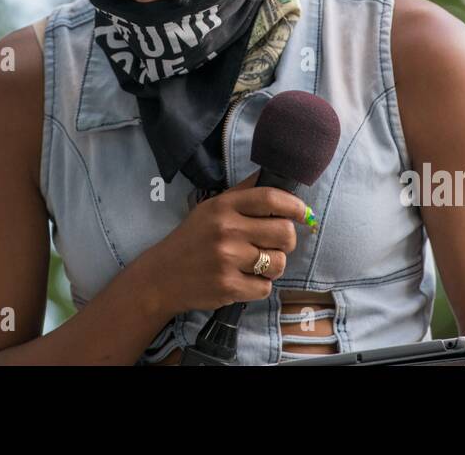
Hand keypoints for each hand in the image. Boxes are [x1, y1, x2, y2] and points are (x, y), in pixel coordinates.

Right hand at [141, 172, 310, 314]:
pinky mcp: (228, 287)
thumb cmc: (192, 239)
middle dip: (287, 241)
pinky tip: (242, 280)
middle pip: (284, 232)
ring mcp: (227, 260)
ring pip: (278, 262)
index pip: (271, 198)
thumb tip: (274, 177)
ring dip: (273, 266)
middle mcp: (226, 230)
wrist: (161, 276)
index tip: (303, 213)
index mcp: (224, 206)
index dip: (295, 206)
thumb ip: (243, 193)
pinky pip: (265, 288)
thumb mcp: (211, 208)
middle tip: (274, 245)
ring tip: (256, 264)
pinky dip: (258, 287)